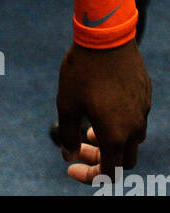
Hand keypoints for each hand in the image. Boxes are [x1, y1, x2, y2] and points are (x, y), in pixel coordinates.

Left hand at [57, 41, 149, 183]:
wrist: (105, 36)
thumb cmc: (82, 70)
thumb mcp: (67, 104)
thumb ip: (67, 135)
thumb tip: (68, 156)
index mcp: (115, 135)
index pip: (109, 174)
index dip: (89, 176)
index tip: (72, 168)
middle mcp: (134, 127)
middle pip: (123, 160)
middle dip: (102, 159)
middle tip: (80, 146)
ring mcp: (143, 110)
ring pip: (131, 139)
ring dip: (112, 140)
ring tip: (90, 128)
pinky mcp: (145, 94)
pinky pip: (136, 117)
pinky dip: (120, 122)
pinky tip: (103, 106)